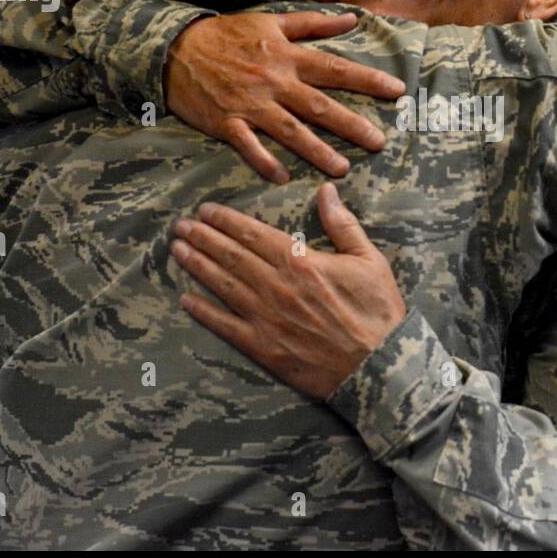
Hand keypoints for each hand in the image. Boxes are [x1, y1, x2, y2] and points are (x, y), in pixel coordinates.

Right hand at [165, 12, 405, 183]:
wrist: (175, 48)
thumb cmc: (227, 35)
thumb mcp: (271, 22)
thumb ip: (314, 23)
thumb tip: (352, 18)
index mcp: (287, 57)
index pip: (335, 69)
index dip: (368, 79)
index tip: (397, 91)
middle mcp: (274, 82)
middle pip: (319, 106)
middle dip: (351, 124)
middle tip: (379, 142)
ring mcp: (250, 104)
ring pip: (289, 130)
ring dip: (316, 151)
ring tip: (342, 169)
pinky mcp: (227, 122)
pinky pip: (248, 145)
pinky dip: (263, 160)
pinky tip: (281, 176)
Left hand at [170, 182, 406, 399]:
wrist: (379, 367)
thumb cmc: (378, 312)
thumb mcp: (369, 260)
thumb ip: (343, 224)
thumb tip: (327, 190)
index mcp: (300, 261)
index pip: (253, 233)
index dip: (226, 220)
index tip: (206, 209)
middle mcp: (276, 285)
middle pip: (230, 255)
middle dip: (202, 237)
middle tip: (181, 225)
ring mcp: (265, 317)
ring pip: (222, 284)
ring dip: (196, 265)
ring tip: (177, 250)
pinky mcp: (262, 347)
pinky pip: (224, 325)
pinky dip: (203, 311)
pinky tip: (186, 300)